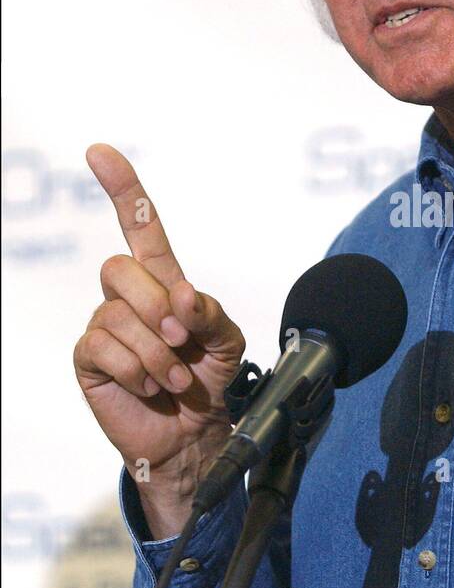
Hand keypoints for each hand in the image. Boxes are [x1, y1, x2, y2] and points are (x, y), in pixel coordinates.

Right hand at [73, 144, 245, 526]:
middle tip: (183, 344)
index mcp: (163, 282)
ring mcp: (105, 326)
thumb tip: (180, 298)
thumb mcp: (228, 341)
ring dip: (157, 353)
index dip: (122, 188)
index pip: (139, 226)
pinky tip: (151, 387)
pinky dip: (137, 370)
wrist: (195, 435)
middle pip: (121, 268)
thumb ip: (209, 311)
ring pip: (117, 314)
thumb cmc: (210, 381)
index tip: (99, 152)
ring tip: (175, 378)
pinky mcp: (90, 359)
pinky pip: (103, 347)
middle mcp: (128, 298)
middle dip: (158, 308)